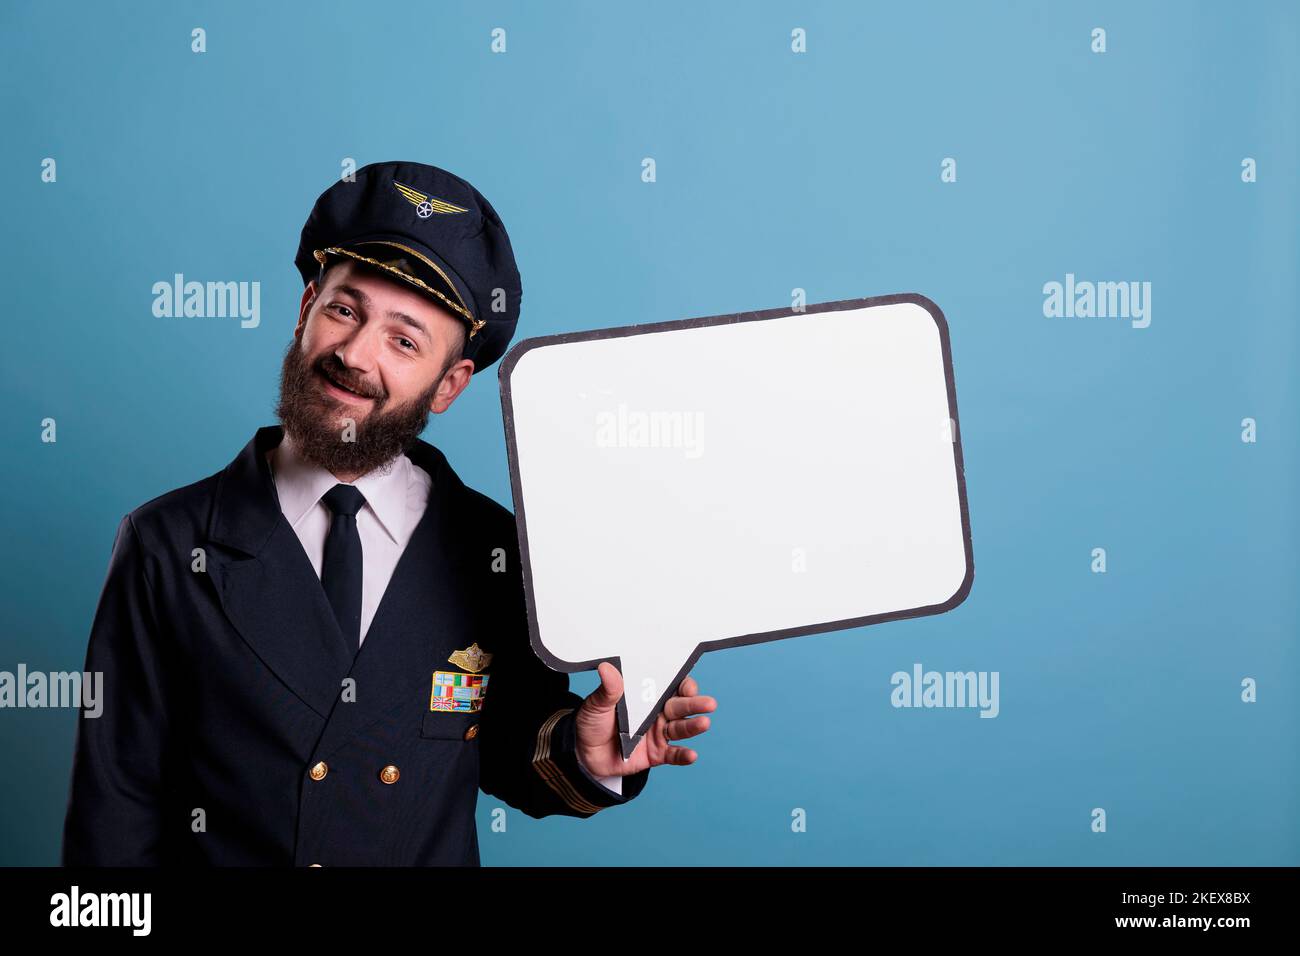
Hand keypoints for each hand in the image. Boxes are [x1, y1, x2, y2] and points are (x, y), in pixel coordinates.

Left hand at [574, 662, 716, 776]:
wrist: (585, 754)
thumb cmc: (593, 723)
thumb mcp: (596, 704)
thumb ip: (607, 689)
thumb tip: (606, 668)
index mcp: (646, 696)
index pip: (670, 686)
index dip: (683, 685)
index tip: (688, 686)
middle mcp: (657, 713)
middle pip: (680, 706)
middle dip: (695, 704)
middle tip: (709, 704)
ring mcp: (658, 734)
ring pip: (680, 728)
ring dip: (693, 726)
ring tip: (703, 724)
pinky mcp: (656, 754)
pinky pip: (673, 755)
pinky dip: (683, 755)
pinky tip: (692, 754)